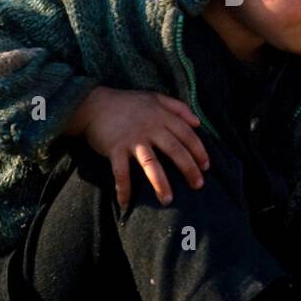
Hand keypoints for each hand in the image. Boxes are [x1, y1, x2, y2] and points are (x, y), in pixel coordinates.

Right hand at [64, 87, 209, 208]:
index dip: (199, 151)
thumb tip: (197, 122)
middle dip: (189, 169)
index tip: (206, 167)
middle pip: (175, 150)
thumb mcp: (154, 97)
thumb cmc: (126, 102)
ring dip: (161, 183)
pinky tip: (125, 203)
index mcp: (161, 115)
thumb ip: (177, 107)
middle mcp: (150, 127)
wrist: (93, 103)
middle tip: (198, 186)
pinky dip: (123, 188)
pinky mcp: (115, 148)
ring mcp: (132, 139)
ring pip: (151, 164)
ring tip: (168, 200)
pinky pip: (121, 172)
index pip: (187, 134)